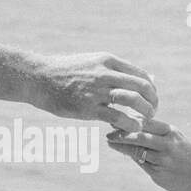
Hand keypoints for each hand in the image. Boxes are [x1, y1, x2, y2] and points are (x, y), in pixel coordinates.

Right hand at [32, 53, 157, 132]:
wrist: (38, 78)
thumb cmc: (65, 72)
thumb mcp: (92, 63)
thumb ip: (116, 71)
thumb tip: (142, 78)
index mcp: (108, 61)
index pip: (141, 75)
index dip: (151, 89)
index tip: (150, 100)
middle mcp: (105, 73)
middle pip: (142, 87)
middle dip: (152, 102)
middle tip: (152, 112)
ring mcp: (96, 90)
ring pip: (133, 100)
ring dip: (144, 113)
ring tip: (144, 121)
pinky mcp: (88, 107)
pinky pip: (117, 116)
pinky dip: (129, 124)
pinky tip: (130, 129)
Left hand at [107, 117, 190, 190]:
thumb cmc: (186, 157)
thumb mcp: (176, 140)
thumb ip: (157, 134)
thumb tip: (132, 128)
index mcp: (171, 132)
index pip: (146, 122)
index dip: (130, 120)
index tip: (116, 118)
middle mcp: (167, 144)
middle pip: (139, 136)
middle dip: (121, 134)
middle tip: (108, 133)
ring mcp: (163, 160)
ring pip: (137, 150)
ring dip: (122, 146)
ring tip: (110, 142)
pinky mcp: (158, 173)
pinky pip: (142, 163)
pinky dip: (133, 157)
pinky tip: (125, 153)